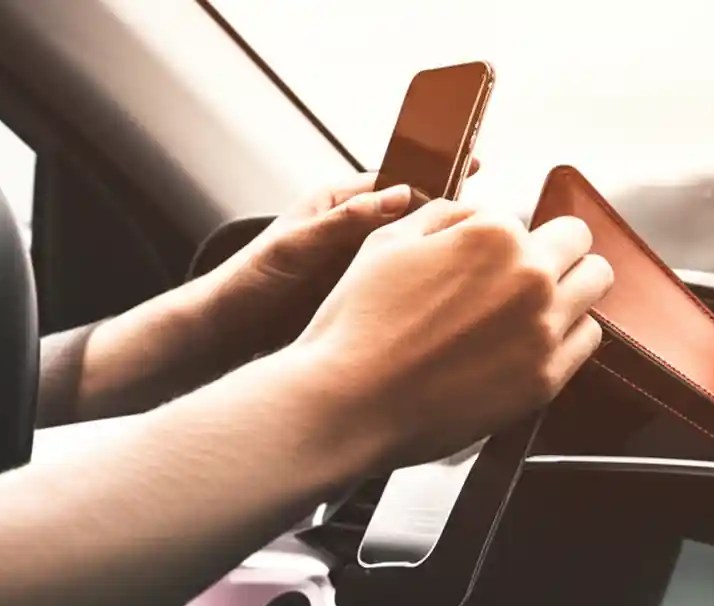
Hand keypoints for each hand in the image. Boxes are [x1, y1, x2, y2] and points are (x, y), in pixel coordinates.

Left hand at [191, 165, 477, 362]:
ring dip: (438, 258)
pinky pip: (399, 290)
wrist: (225, 333)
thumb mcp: (295, 245)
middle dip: (446, 216)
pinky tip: (446, 299)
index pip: (395, 179)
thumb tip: (399, 195)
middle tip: (488, 219)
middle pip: (411, 217)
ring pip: (410, 256)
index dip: (434, 172)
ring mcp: (359, 267)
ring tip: (477, 260)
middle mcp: (353, 232)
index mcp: (336, 204)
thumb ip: (344, 222)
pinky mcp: (360, 299)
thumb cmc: (249, 280)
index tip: (472, 165)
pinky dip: (421, 292)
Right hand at [288, 201, 612, 470]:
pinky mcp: (544, 380)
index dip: (497, 240)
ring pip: (594, 289)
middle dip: (552, 253)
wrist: (348, 402)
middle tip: (516, 279)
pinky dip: (565, 336)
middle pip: (579, 246)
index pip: (524, 219)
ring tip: (524, 312)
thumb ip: (444, 216)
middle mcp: (531, 277)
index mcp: (495, 235)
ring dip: (566, 291)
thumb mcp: (387, 242)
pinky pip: (586, 341)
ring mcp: (544, 331)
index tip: (474, 265)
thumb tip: (474, 216)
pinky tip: (526, 344)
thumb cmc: (357, 323)